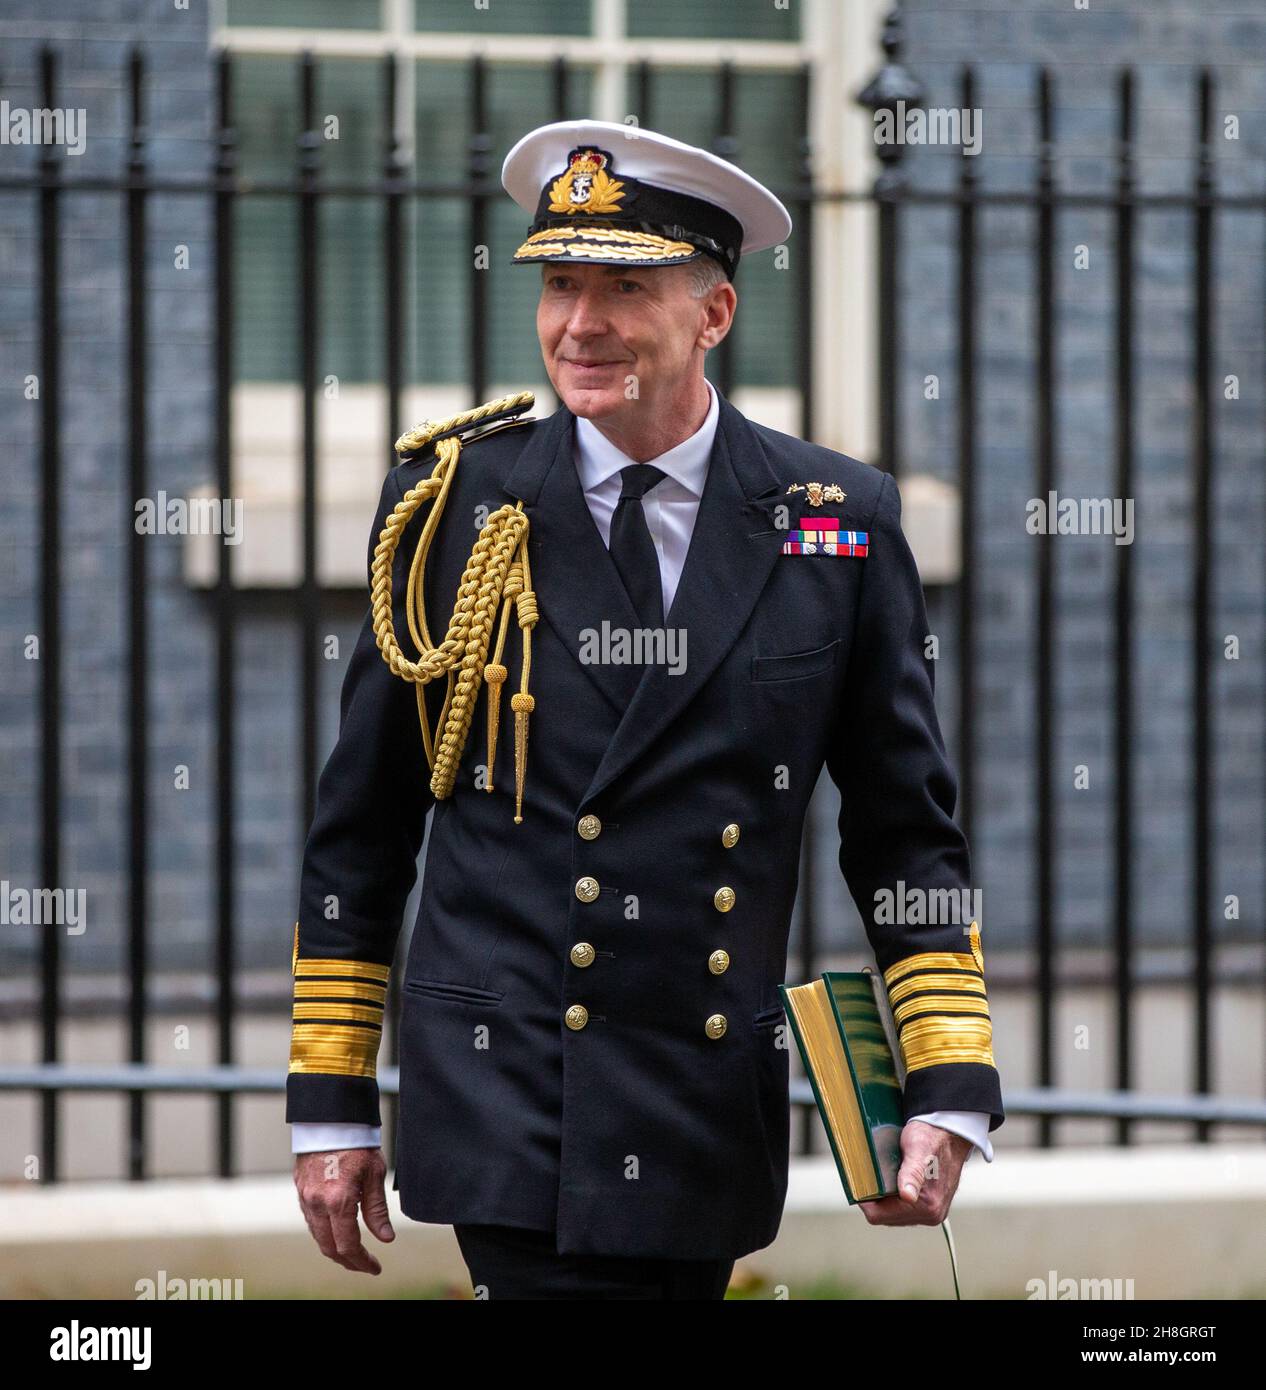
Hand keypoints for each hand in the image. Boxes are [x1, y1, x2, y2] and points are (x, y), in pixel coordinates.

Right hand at [294, 1146, 394, 1272]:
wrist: (331, 1118)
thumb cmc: (357, 1141)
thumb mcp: (375, 1174)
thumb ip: (377, 1210)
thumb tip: (386, 1238)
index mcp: (339, 1200)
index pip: (348, 1245)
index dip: (362, 1261)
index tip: (374, 1267)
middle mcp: (317, 1203)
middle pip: (329, 1247)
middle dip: (348, 1261)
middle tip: (365, 1265)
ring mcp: (306, 1197)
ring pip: (318, 1236)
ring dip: (335, 1249)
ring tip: (353, 1252)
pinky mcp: (301, 1190)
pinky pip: (311, 1221)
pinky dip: (324, 1233)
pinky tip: (337, 1231)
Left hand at [858, 1120, 971, 1226]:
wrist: (950, 1134)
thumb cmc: (932, 1137)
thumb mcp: (917, 1149)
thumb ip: (912, 1174)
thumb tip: (908, 1196)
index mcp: (928, 1206)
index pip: (880, 1216)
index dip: (865, 1201)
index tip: (859, 1183)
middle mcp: (932, 1215)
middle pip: (886, 1217)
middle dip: (876, 1200)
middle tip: (872, 1177)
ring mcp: (932, 1213)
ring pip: (893, 1215)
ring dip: (885, 1199)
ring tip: (884, 1178)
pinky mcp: (931, 1208)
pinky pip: (902, 1210)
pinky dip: (894, 1199)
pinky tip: (893, 1182)